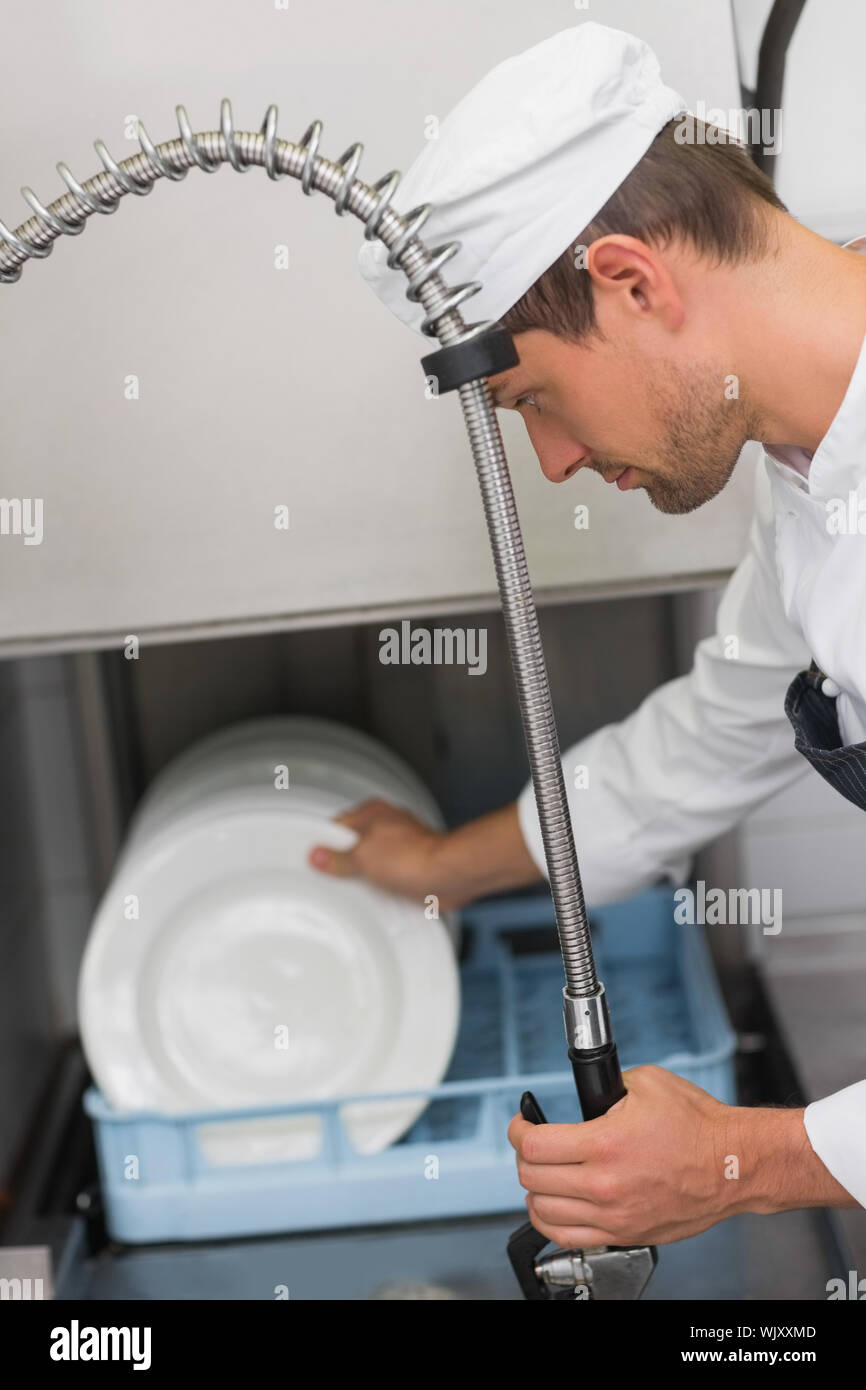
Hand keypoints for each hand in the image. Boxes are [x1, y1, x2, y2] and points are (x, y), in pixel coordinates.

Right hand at [308, 798, 451, 906]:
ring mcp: (400, 847)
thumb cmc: (413, 856)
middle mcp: (387, 826)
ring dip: (364, 878)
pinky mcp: (410, 866)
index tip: (315, 860)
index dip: (324, 843)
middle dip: (345, 863)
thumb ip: (338, 858)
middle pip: (354, 845)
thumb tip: (319, 856)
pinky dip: (380, 888)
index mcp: (373, 813)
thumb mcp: (362, 857)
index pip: (337, 825)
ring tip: (354, 890)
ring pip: (371, 863)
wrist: (447, 876)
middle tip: (333, 877)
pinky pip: (387, 877)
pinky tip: (375, 897)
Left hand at [508, 1064, 845, 1248]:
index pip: (534, 1145)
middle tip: (533, 1143)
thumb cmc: (698, 1126)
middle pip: (531, 1178)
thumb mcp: (645, 1083)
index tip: (521, 1124)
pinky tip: (555, 1204)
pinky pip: (567, 1238)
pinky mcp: (624, 1234)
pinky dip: (551, 1222)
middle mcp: (604, 1185)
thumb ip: (603, 1088)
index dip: (518, 1130)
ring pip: (543, 1212)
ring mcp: (614, 1215)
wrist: (733, 1165)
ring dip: (534, 1189)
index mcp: (604, 1143)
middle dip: (524, 1155)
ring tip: (543, 1173)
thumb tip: (583, 1097)